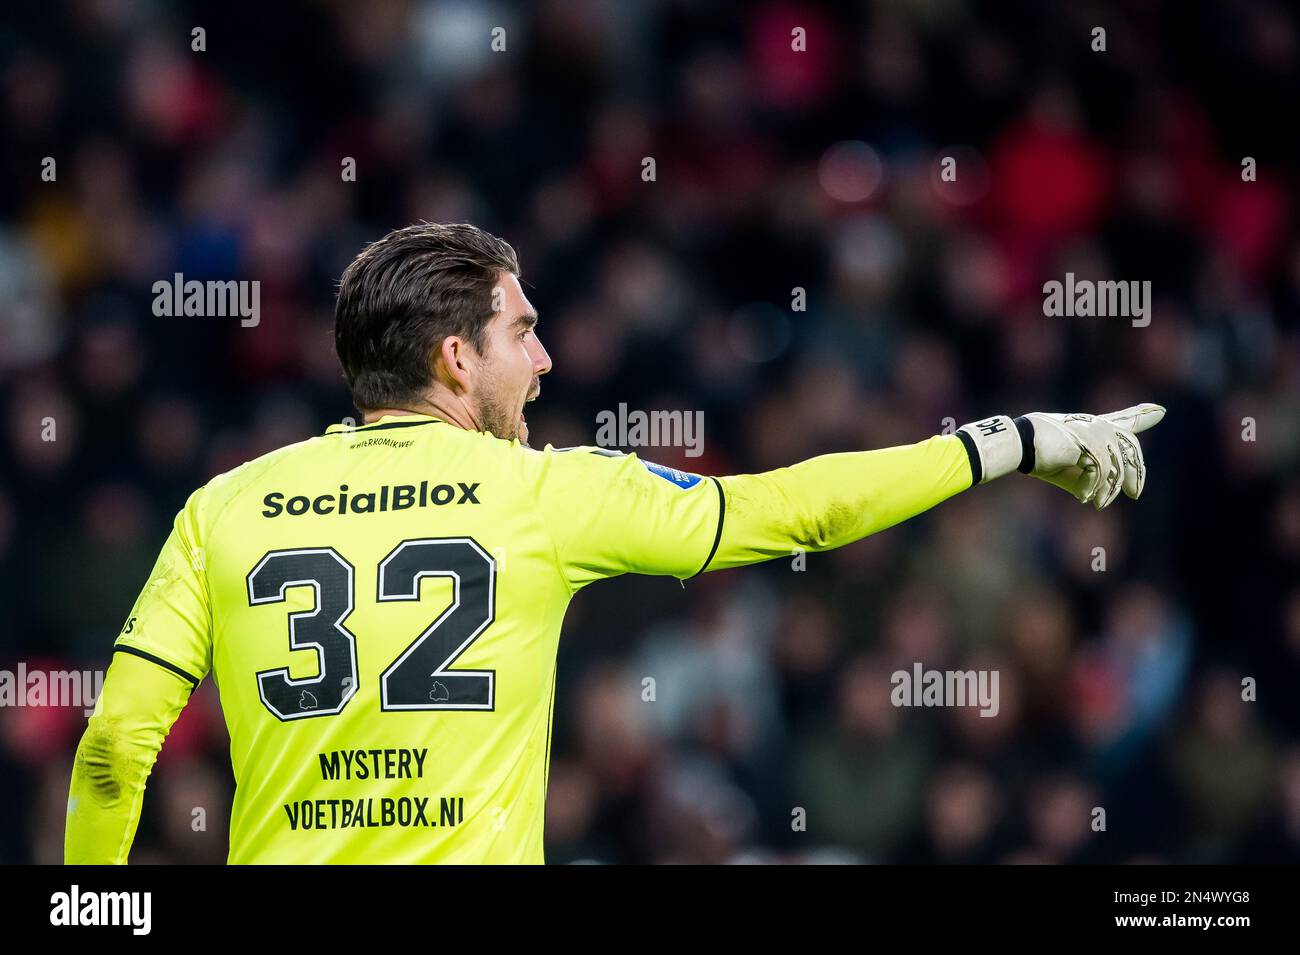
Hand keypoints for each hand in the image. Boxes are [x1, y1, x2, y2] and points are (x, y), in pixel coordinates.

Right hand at [1022, 404, 1165, 508]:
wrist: (1019, 445)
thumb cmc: (1038, 455)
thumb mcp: (1068, 468)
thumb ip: (1090, 478)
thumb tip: (1101, 498)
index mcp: (1093, 426)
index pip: (1124, 419)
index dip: (1142, 415)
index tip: (1160, 410)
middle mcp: (1098, 425)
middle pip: (1130, 446)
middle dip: (1136, 472)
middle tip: (1135, 494)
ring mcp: (1095, 432)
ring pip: (1118, 466)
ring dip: (1109, 490)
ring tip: (1100, 504)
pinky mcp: (1089, 443)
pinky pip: (1101, 472)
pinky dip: (1092, 488)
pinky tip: (1083, 498)